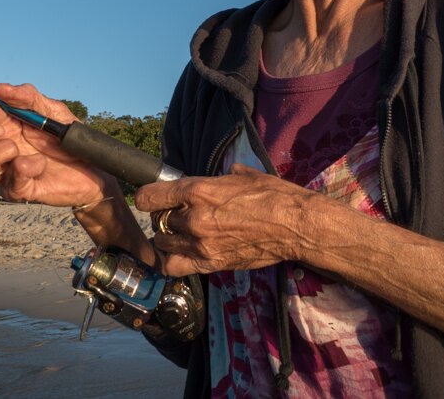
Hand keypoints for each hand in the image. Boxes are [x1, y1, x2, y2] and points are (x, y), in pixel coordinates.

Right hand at [0, 81, 115, 206]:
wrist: (93, 168)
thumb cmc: (66, 139)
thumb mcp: (53, 110)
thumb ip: (29, 98)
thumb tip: (0, 89)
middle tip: (1, 130)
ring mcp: (2, 172)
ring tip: (20, 149)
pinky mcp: (17, 191)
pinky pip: (10, 181)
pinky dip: (26, 167)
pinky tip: (40, 164)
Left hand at [134, 164, 313, 275]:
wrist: (295, 225)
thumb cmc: (274, 196)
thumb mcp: (244, 176)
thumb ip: (222, 178)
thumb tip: (220, 177)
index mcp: (198, 190)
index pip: (149, 196)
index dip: (148, 196)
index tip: (153, 198)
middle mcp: (194, 218)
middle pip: (158, 220)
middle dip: (166, 217)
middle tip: (179, 216)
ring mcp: (201, 244)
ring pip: (163, 243)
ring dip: (169, 238)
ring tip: (182, 235)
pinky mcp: (211, 263)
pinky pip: (175, 267)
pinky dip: (174, 261)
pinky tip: (183, 254)